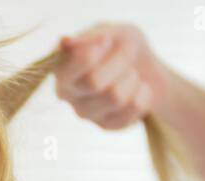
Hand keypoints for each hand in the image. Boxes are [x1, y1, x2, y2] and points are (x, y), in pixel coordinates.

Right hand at [54, 23, 168, 129]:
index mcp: (61, 67)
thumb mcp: (114, 31)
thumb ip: (91, 36)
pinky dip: (143, 95)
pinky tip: (138, 90)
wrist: (143, 68)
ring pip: (115, 97)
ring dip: (132, 80)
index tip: (107, 41)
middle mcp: (66, 93)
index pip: (68, 71)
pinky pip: (130, 111)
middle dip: (119, 64)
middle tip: (126, 57)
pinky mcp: (105, 125)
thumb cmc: (122, 46)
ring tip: (132, 74)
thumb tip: (65, 43)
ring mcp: (83, 112)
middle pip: (93, 83)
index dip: (90, 56)